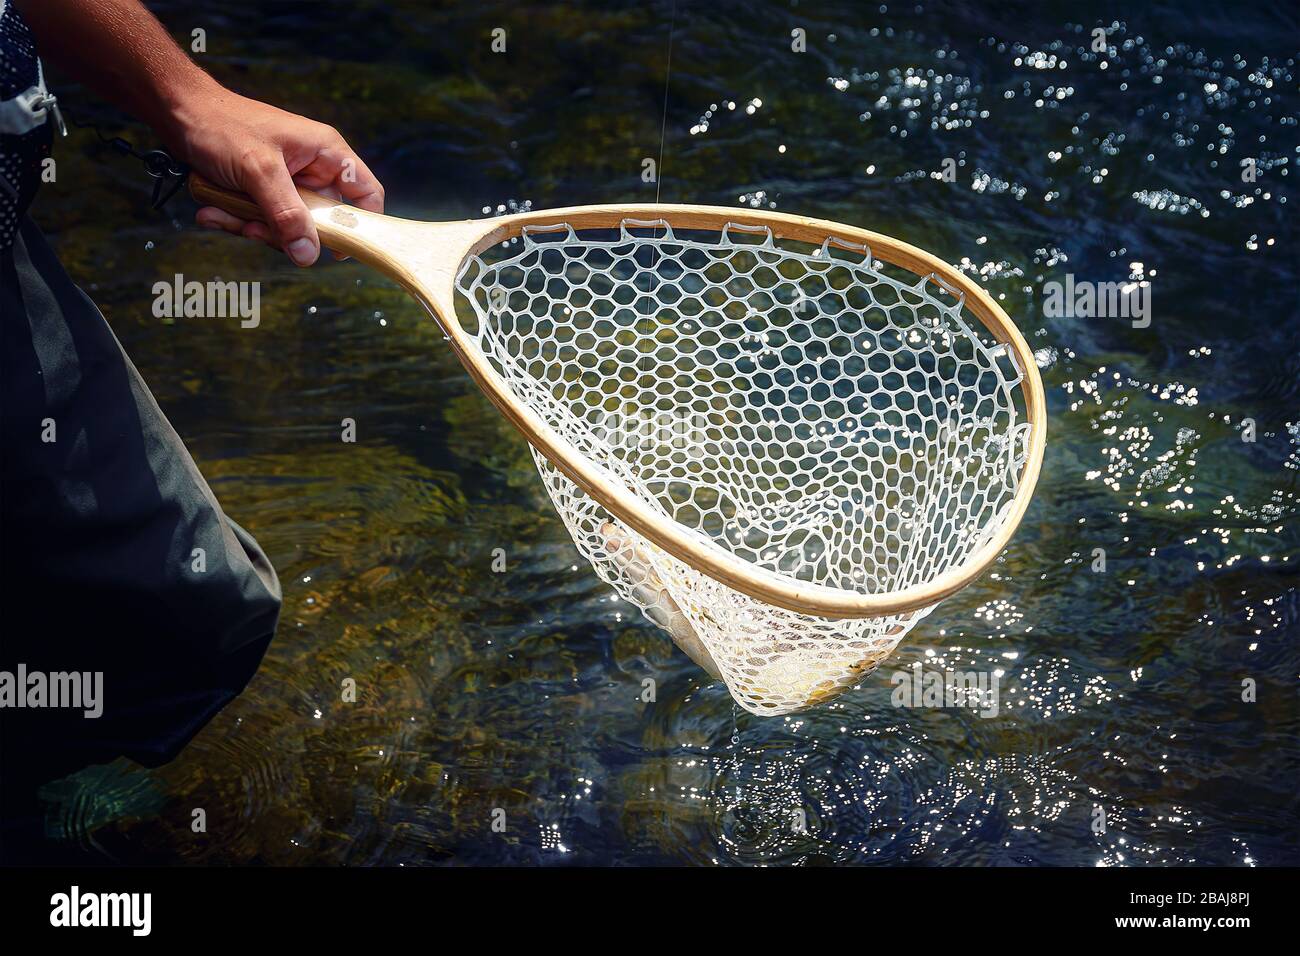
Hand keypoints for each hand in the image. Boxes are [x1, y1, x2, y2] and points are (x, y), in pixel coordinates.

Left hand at [177, 87, 383, 265]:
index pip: (367, 194)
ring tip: (220, 210)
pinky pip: (260, 220)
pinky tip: (211, 209)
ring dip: (250, 226)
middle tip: (254, 228)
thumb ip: (287, 215)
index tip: (338, 250)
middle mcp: (312, 169)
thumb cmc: (222, 125)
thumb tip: (310, 255)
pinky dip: (234, 219)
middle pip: (320, 221)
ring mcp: (286, 182)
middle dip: (284, 231)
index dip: (361, 225)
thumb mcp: (259, 171)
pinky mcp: (262, 191)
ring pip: (285, 225)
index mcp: (326, 154)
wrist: (175, 111)